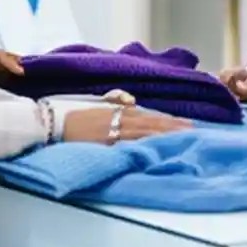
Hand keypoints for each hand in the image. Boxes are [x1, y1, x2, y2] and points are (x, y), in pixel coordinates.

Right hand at [63, 106, 192, 143]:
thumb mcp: (96, 105)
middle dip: (174, 127)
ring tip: (184, 138)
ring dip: (165, 134)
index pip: (151, 116)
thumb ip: (114, 102)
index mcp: (119, 110)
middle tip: (195, 131)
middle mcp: (120, 118)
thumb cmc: (72, 115)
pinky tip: (159, 146)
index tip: (187, 124)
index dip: (169, 120)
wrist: (52, 123)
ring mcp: (114, 130)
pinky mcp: (106, 141)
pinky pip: (130, 142)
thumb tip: (132, 100)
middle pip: (153, 123)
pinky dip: (145, 143)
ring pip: (146, 131)